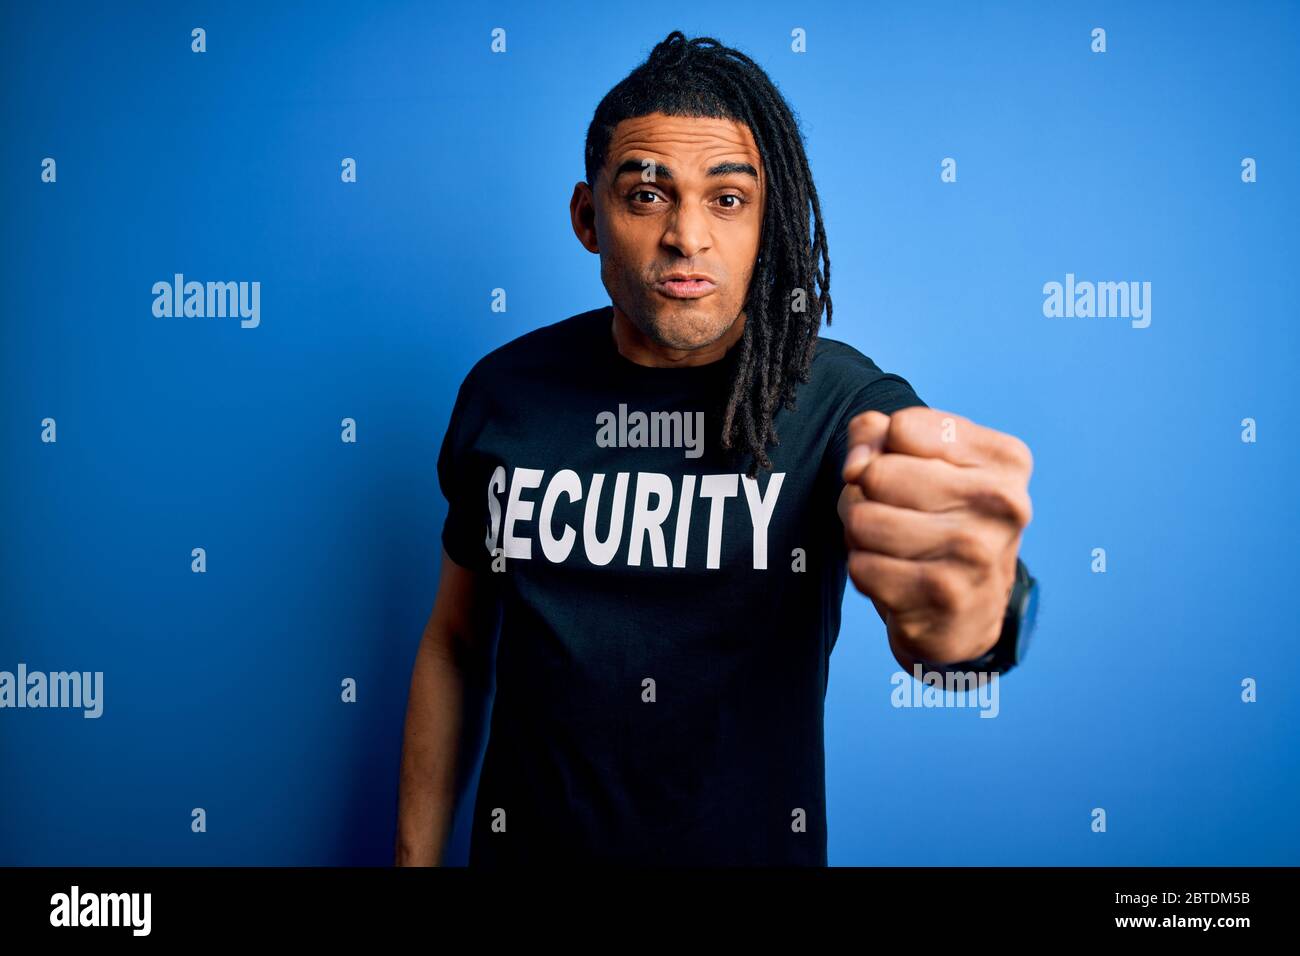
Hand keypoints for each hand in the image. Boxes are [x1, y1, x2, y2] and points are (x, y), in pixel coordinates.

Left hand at [837, 407, 1032, 665]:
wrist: (968, 616)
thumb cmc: (939, 524)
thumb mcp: (920, 464)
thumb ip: (877, 436)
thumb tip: (855, 466)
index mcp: (1005, 460)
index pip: (902, 428)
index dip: (886, 451)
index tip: (910, 477)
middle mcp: (1002, 503)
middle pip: (876, 474)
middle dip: (867, 496)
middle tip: (898, 518)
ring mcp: (975, 551)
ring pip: (862, 519)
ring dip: (861, 536)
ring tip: (894, 548)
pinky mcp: (942, 594)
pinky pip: (860, 565)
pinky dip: (865, 571)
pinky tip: (897, 579)